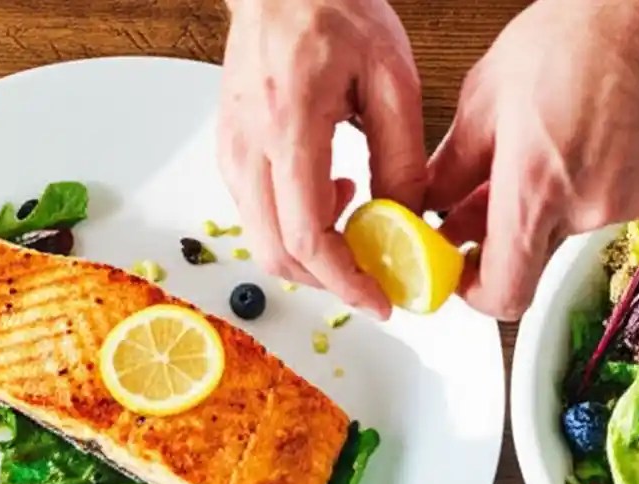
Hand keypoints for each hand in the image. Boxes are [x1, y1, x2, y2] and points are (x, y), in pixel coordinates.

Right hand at [218, 0, 427, 318]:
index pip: (306, 235)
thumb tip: (407, 219)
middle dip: (330, 280)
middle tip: (376, 279)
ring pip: (262, 239)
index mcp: (288, 127)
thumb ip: (402, 156)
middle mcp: (248, 146)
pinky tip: (333, 197)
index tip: (380, 300)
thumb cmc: (332, 9)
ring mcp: (232, 150)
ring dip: (313, 254)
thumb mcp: (392, 78)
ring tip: (360, 226)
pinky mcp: (231, 149)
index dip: (345, 281)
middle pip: (276, 252)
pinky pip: (256, 213)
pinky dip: (295, 227)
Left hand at [427, 0, 638, 319]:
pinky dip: (565, 198)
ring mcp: (618, 207)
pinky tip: (559, 152)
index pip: (503, 294)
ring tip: (519, 164)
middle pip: (528, 265)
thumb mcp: (483, 100)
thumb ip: (449, 169)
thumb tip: (429, 206)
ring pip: (556, 237)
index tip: (454, 275)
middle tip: (469, 218)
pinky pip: (587, 215)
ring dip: (530, 215)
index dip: (471, 295)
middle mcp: (582, 211)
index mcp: (535, 190)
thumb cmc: (568, 41)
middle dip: (495, 246)